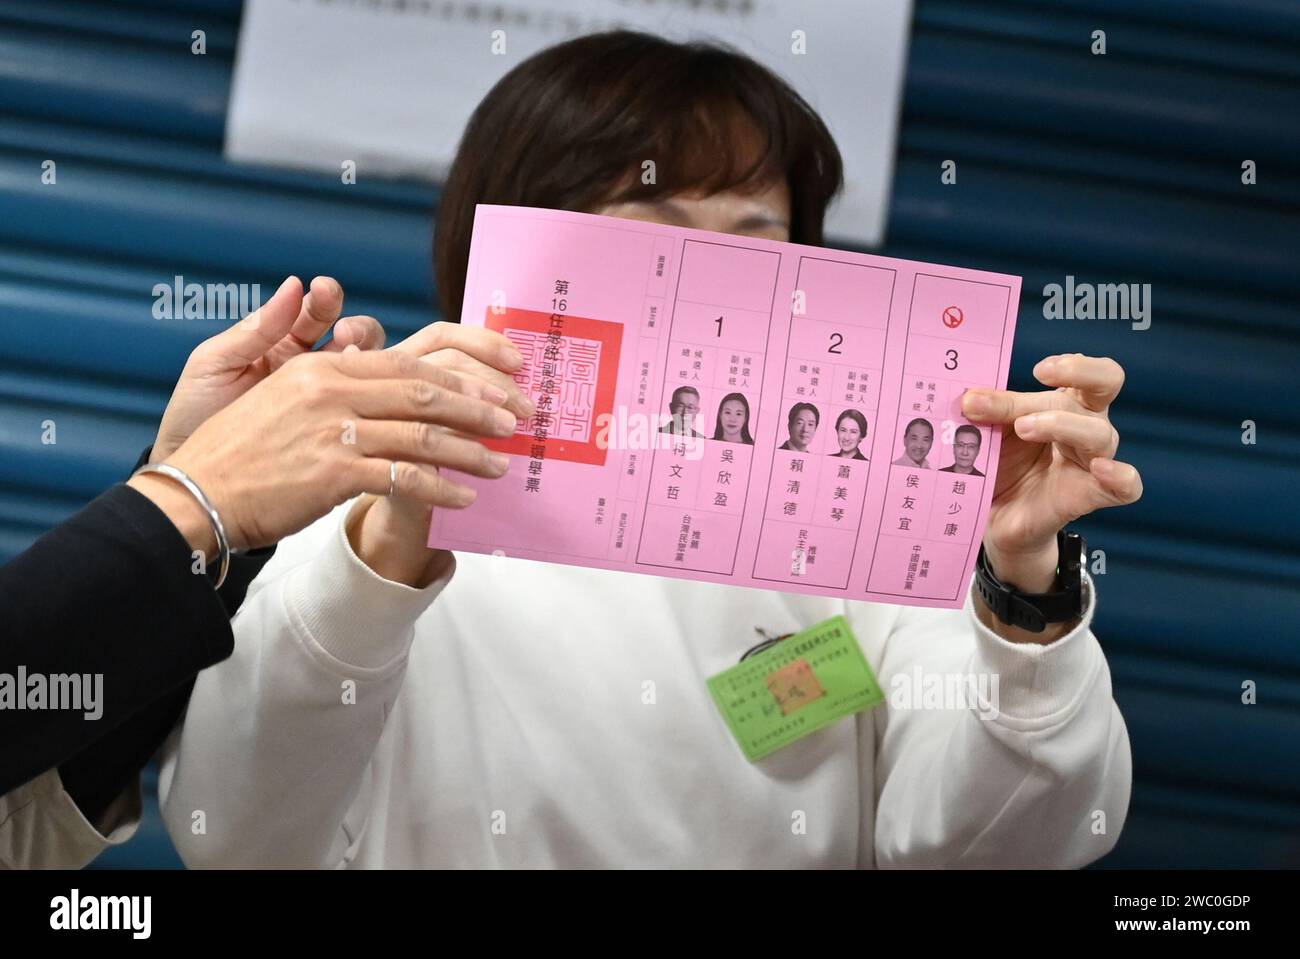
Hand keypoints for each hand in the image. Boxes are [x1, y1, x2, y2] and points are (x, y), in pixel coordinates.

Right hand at [131, 347, 517, 551]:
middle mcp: (331, 392)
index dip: (462, 373)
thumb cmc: (244, 450)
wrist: (197, 495)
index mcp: (324, 368)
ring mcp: (333, 433)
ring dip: (471, 450)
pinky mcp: (333, 475)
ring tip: (502, 462)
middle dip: (480, 406)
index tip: (500, 381)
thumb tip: (371, 359)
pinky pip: (404, 480)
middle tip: (517, 418)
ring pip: (422, 435)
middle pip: (426, 393)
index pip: (410, 362)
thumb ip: (331, 375)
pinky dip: (441, 488)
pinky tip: (466, 497)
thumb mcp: (280, 393)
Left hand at [149, 275, 383, 462]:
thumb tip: (294, 284)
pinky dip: (377, 404)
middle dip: (357, 329)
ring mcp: (329, 405)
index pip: (318, 314)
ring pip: (370, 375)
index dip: (327, 300)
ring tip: (355, 364)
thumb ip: (254, 328)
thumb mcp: (215, 366)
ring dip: (372, 363)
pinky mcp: (339, 438)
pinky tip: (371, 400)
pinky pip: (368, 416)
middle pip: (355, 340)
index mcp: (282, 346)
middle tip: (345, 333)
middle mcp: (313, 372)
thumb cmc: (194, 419)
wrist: (196, 482)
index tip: (324, 291)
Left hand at [962, 353, 1142, 637]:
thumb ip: (986, 414)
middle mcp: (1086, 425)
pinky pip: (1127, 486)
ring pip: (1099, 433)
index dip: (1075, 365)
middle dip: (1073, 376)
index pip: (1088, 374)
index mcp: (1065, 403)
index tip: (1041, 368)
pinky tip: (1100, 469)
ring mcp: (1093, 460)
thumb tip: (968, 398)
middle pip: (1102, 388)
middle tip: (1038, 375)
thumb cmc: (998, 464)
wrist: (994, 517)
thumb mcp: (989, 433)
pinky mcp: (1091, 494)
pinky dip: (1120, 475)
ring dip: (1059, 423)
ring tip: (1023, 428)